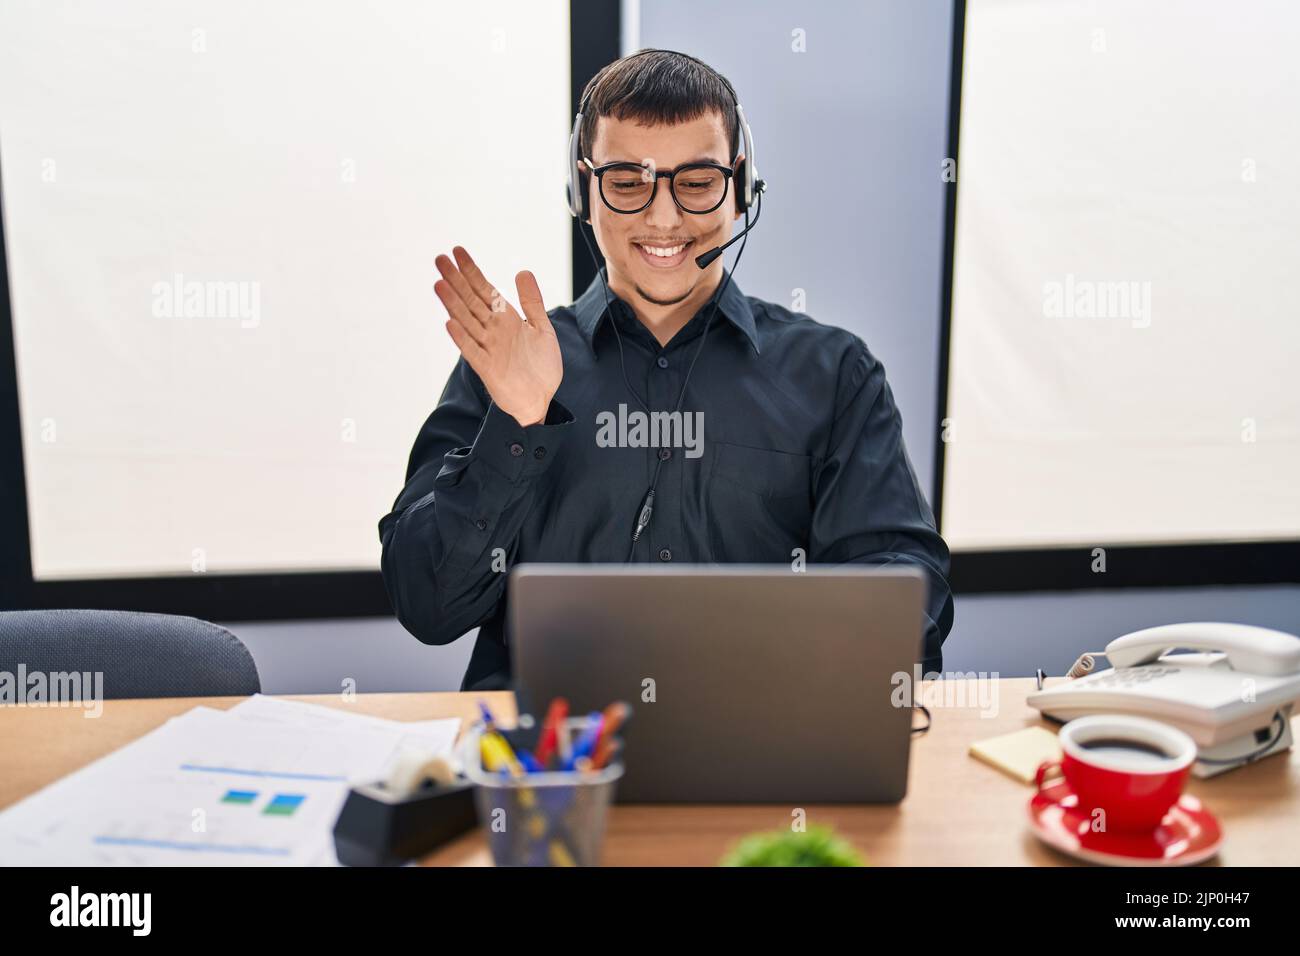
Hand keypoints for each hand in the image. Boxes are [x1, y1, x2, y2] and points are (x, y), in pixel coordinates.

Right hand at [434, 246, 562, 426]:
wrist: (542, 399)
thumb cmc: (540, 366)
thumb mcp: (542, 328)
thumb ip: (532, 301)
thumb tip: (522, 271)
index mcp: (506, 319)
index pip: (484, 290)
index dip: (471, 271)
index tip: (457, 251)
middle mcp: (493, 331)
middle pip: (470, 301)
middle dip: (456, 280)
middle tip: (439, 259)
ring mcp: (488, 349)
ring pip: (467, 322)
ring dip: (453, 304)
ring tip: (439, 285)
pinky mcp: (488, 369)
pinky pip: (473, 352)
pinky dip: (462, 338)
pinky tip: (450, 323)